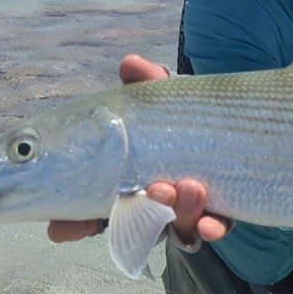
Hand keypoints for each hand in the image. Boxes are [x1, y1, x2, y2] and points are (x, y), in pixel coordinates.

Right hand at [47, 55, 229, 244]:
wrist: (230, 123)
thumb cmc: (179, 115)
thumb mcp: (163, 98)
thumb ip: (148, 83)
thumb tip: (130, 63)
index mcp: (127, 181)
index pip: (95, 209)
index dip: (78, 223)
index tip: (62, 230)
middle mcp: (152, 204)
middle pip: (136, 222)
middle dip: (139, 213)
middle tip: (155, 188)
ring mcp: (184, 213)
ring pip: (175, 227)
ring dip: (180, 212)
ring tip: (190, 187)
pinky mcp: (216, 216)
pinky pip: (213, 230)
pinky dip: (212, 228)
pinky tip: (212, 226)